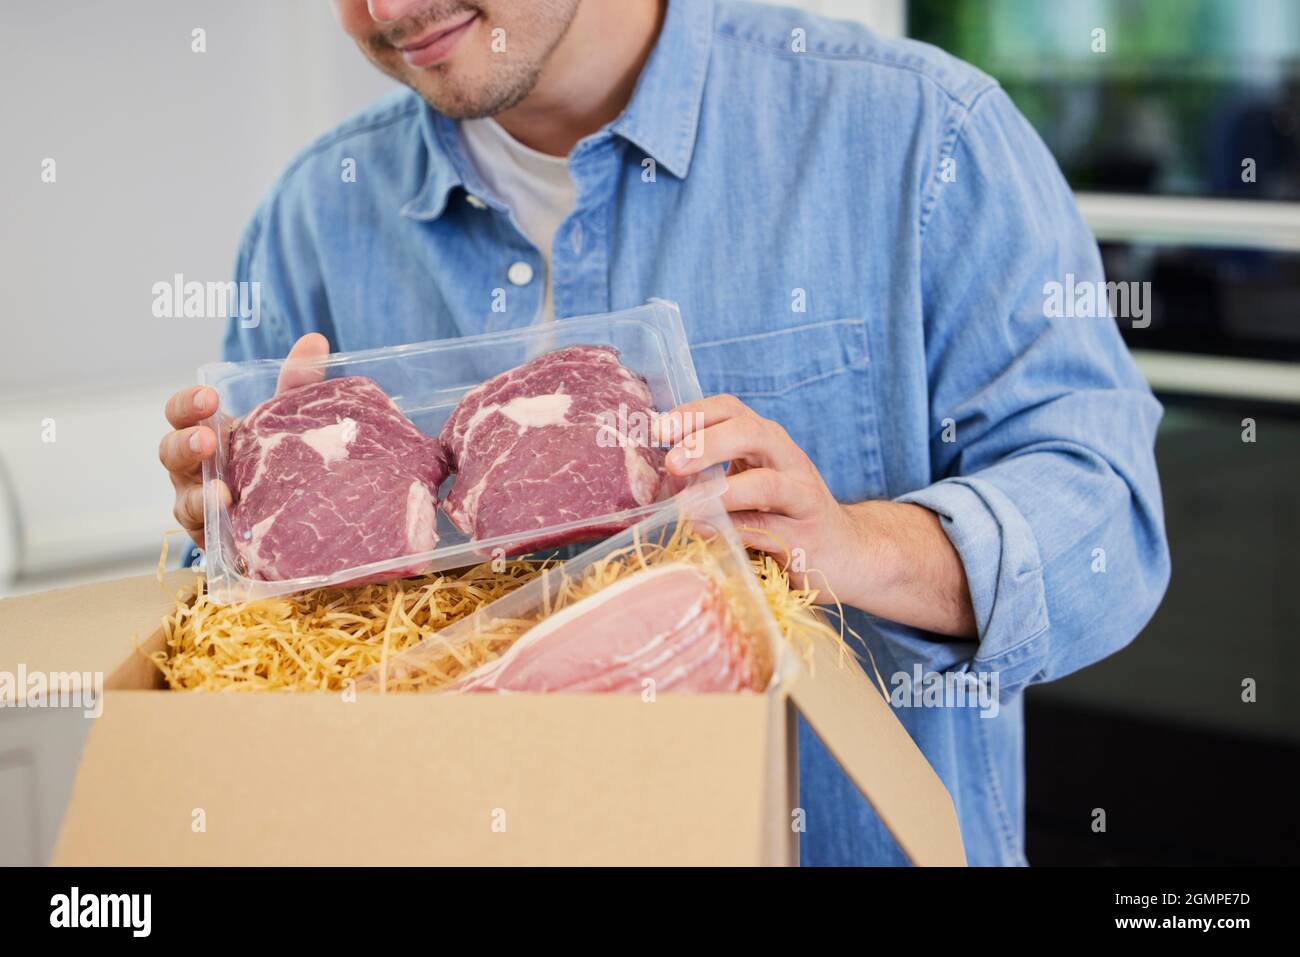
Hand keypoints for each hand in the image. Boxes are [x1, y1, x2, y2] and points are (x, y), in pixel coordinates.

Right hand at [159, 333, 328, 547]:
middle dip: (185, 444)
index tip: (210, 397)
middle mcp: (195, 470)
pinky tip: (234, 524)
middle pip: (171, 454)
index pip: (182, 413)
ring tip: (220, 491)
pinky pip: (209, 539)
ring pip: (184, 502)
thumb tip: (315, 341)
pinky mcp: (219, 543)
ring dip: (198, 495)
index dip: (188, 404)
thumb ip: (296, 384)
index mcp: (208, 433)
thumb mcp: (286, 420)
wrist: (302, 518)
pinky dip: (219, 531)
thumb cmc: (279, 459)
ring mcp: (202, 509)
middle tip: (208, 440)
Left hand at [655, 394, 859, 597]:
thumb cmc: (785, 516)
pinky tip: (706, 532)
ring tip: (687, 506)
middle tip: (673, 462)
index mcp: (767, 442)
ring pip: (765, 483)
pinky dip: (733, 531)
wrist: (849, 552)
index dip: (695, 413)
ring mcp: (802, 498)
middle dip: (707, 443)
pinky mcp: (806, 538)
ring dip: (722, 492)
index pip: (731, 410)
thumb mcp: (750, 486)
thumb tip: (657, 480)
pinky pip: (767, 530)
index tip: (658, 429)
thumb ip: (711, 477)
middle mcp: (788, 460)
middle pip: (751, 433)